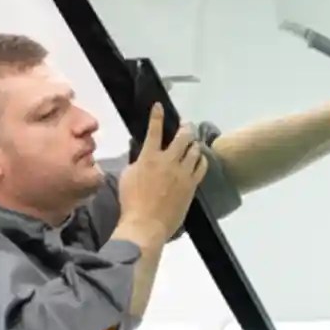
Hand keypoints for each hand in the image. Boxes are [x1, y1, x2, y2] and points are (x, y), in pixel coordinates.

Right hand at [117, 104, 208, 244]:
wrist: (146, 223)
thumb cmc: (131, 201)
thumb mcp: (127, 176)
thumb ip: (136, 161)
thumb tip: (142, 154)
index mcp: (149, 157)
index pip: (154, 130)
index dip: (157, 116)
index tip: (159, 106)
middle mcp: (168, 161)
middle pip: (183, 136)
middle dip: (186, 127)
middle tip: (186, 125)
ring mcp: (183, 173)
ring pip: (195, 150)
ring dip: (194, 143)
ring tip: (193, 142)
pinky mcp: (192, 185)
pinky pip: (202, 166)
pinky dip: (201, 159)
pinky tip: (200, 158)